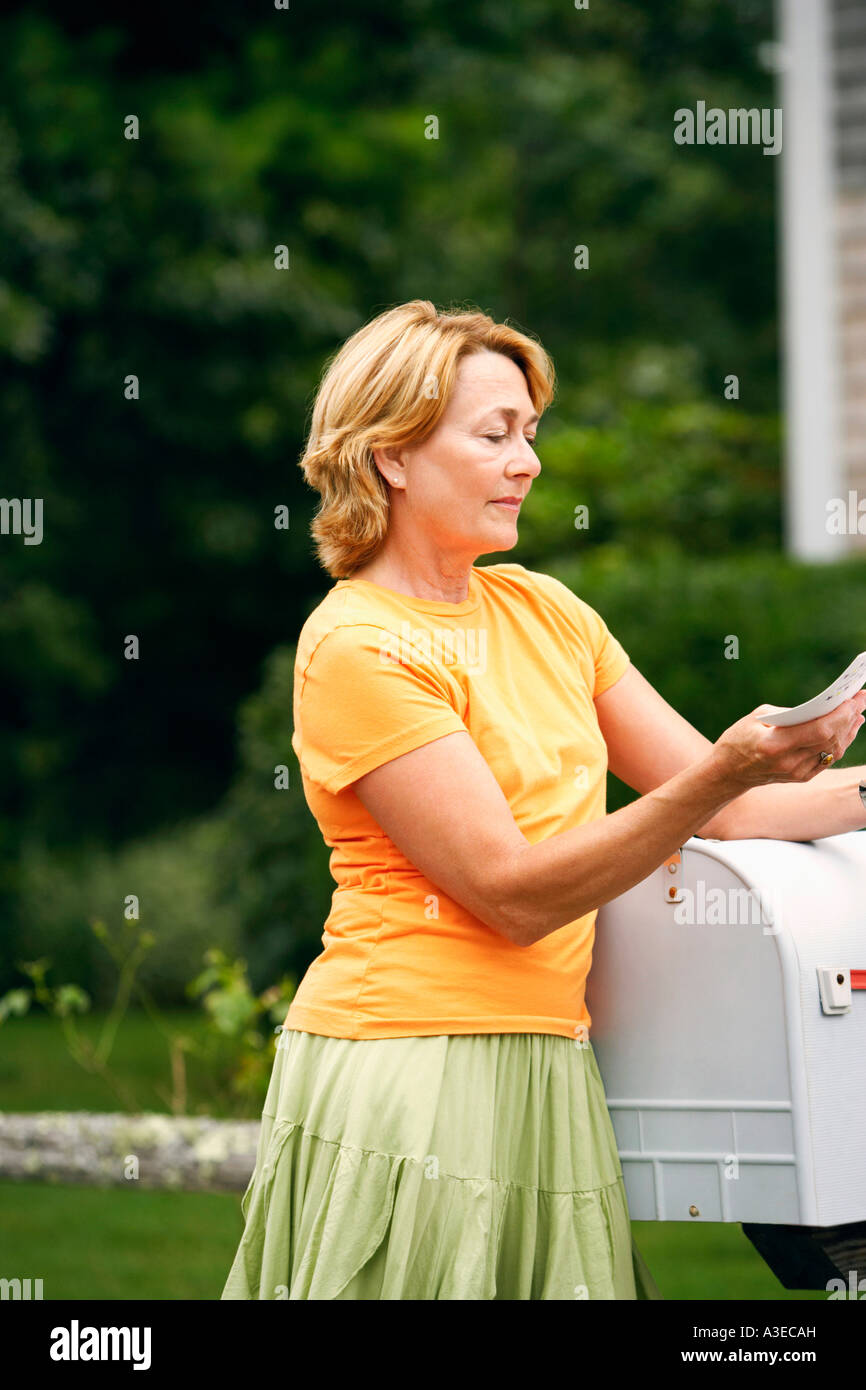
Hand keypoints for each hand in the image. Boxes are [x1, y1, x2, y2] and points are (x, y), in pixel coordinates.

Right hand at [712, 692, 865, 791]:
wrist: (728, 772)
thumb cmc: (739, 738)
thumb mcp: (758, 717)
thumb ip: (791, 714)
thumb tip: (822, 708)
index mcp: (776, 745)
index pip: (819, 730)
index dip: (840, 714)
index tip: (852, 698)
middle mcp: (789, 762)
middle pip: (831, 738)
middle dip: (849, 716)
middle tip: (861, 698)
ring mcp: (797, 772)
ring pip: (834, 749)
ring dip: (849, 729)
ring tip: (859, 711)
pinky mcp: (802, 776)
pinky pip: (828, 758)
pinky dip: (841, 741)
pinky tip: (849, 728)